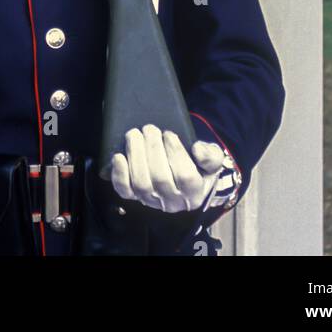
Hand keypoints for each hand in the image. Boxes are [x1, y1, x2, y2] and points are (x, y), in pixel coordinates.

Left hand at [111, 124, 225, 212]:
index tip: (169, 134)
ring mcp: (152, 201)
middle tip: (149, 128)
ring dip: (136, 156)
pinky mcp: (136, 197)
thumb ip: (211, 155)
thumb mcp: (212, 159)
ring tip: (135, 135)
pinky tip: (118, 157)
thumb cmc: (198, 166)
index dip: (176, 153)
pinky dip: (119, 175)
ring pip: (141, 184)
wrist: (185, 178)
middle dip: (153, 150)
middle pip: (160, 179)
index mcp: (194, 194)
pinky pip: (125, 191)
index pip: (185, 177)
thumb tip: (198, 150)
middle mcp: (173, 203)